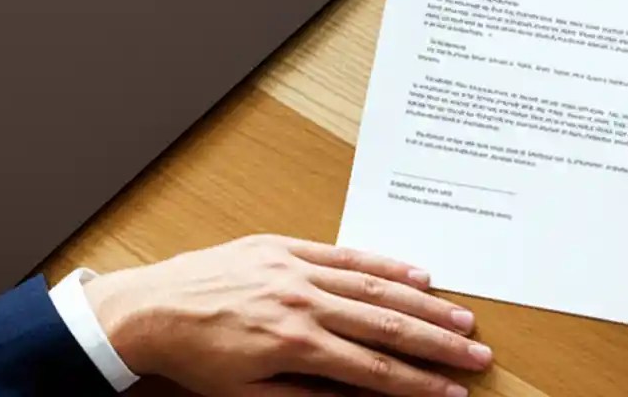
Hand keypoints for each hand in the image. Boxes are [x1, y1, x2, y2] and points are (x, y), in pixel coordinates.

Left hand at [84, 235, 490, 396]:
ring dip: (423, 304)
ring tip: (461, 318)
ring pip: (374, 287)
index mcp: (294, 343)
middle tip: (476, 355)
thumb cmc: (195, 357)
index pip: (373, 371)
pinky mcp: (284, 246)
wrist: (150, 308)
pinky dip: (383, 263)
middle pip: (386, 326)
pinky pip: (344, 254)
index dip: (418, 386)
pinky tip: (415, 273)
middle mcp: (303, 302)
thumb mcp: (247, 395)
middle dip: (436, 344)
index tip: (451, 394)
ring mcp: (296, 269)